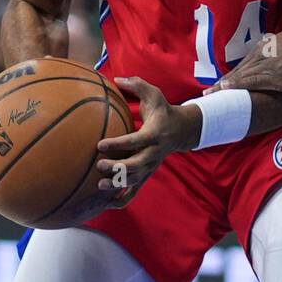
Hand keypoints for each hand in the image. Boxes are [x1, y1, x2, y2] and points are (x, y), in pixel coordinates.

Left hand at [94, 76, 197, 207]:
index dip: (118, 144)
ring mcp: (151, 167)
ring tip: (100, 185)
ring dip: (118, 185)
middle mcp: (154, 153)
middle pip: (136, 165)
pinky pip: (134, 192)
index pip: (136, 141)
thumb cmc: (163, 110)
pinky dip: (121, 200)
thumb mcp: (155, 94)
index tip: (100, 144)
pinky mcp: (147, 175)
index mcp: (154, 134)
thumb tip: (117, 79)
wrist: (182, 130)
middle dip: (118, 168)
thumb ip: (137, 85)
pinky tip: (104, 203)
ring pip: (135, 181)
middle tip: (100, 165)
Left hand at [216, 28, 281, 93]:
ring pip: (241, 74)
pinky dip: (235, 85)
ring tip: (211, 94)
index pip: (252, 58)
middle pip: (242, 66)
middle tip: (211, 89)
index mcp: (272, 43)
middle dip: (227, 78)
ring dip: (224, 85)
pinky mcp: (273, 76)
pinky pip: (249, 81)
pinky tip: (224, 90)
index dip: (239, 69)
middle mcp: (266, 51)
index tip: (229, 78)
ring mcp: (268, 63)